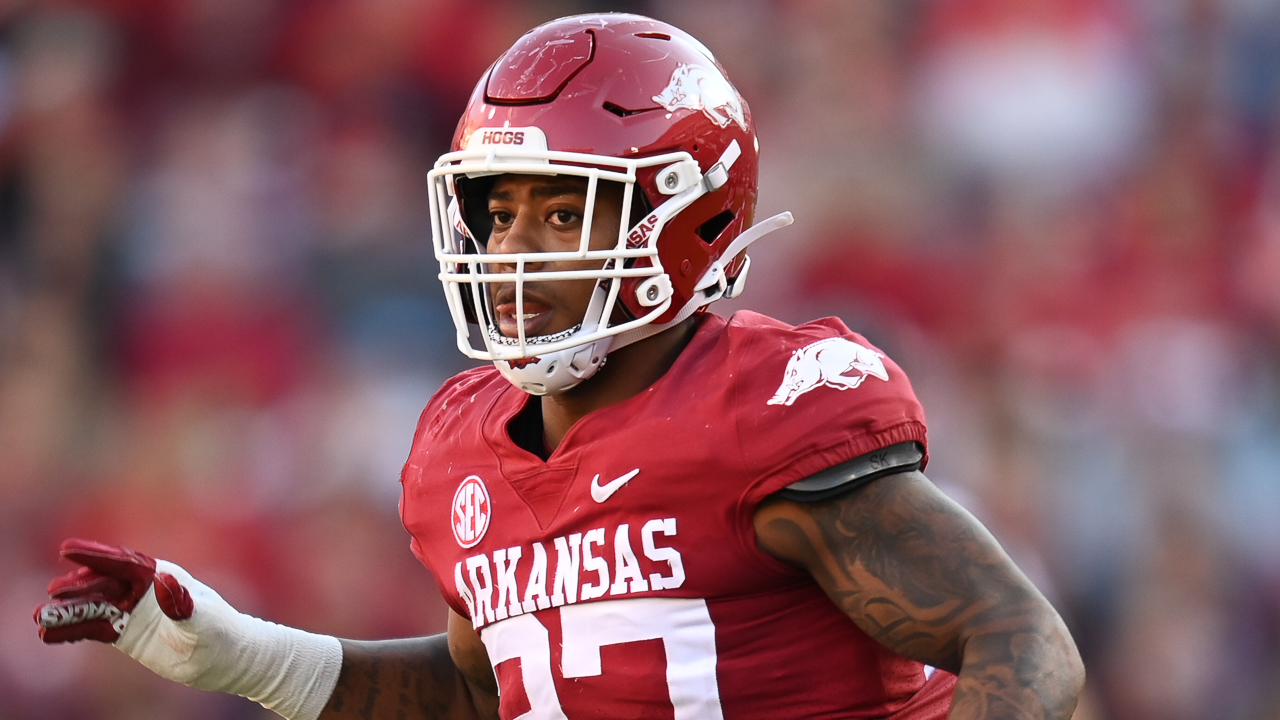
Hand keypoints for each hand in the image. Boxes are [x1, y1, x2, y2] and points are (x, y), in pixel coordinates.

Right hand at [34, 538, 343, 719]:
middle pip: (103, 585)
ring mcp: (133, 610)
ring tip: (40, 618)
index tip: (67, 548)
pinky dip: (71, 630)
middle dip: (76, 588)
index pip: (123, 563)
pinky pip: (93, 629)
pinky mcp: (126, 632)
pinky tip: (48, 634)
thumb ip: (182, 604)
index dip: (96, 556)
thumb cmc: (222, 635)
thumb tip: (165, 579)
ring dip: (68, 611)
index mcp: (162, 577)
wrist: (228, 658)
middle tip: (51, 594)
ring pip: (94, 607)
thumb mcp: (203, 622)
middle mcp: (144, 589)